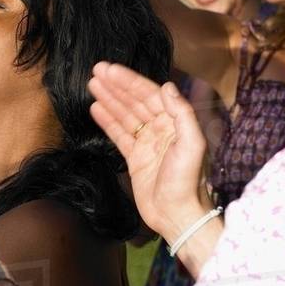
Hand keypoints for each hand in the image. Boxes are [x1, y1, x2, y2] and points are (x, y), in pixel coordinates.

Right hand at [89, 62, 208, 239]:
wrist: (177, 215)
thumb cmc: (188, 182)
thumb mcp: (192, 145)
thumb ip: (182, 113)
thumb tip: (167, 86)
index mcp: (175, 123)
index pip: (149, 95)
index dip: (130, 81)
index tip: (111, 70)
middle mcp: (162, 129)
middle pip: (135, 101)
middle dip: (116, 86)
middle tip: (97, 71)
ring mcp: (147, 143)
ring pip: (125, 115)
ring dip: (110, 99)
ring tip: (92, 85)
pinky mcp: (136, 159)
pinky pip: (119, 135)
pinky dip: (108, 121)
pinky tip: (96, 109)